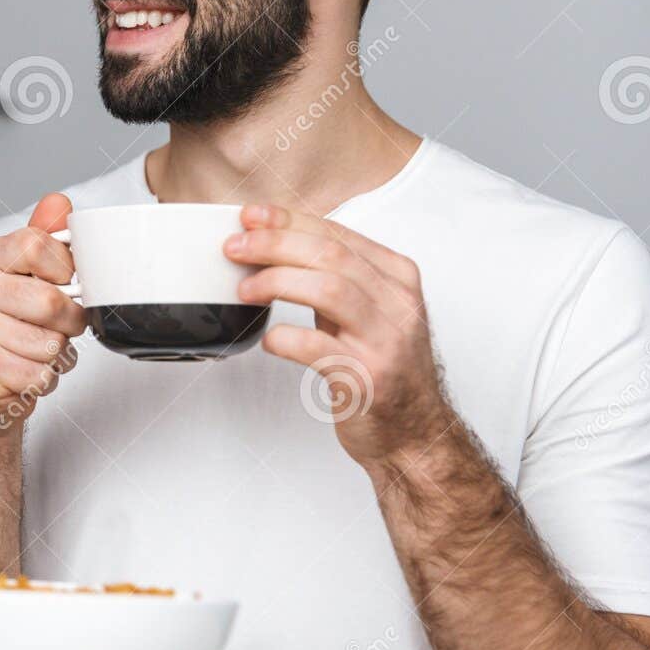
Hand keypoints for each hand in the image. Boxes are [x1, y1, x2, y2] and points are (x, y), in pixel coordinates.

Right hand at [0, 193, 87, 433]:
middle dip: (68, 322)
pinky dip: (43, 380)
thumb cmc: (9, 326)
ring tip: (34, 351)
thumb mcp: (27, 277)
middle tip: (57, 327)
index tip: (63, 283)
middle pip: (50, 301)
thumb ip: (46, 240)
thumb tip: (58, 204)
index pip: (39, 246)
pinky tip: (24, 371)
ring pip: (49, 343)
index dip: (65, 270)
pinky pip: (39, 374)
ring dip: (55, 356)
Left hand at [223, 204, 457, 471]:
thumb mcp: (366, 311)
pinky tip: (269, 339)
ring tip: (245, 289)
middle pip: (330, 255)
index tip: (250, 217)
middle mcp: (398, 304)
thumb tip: (271, 242)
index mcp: (396, 278)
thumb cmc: (382, 367)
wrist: (414, 432)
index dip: (288, 221)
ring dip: (277, 282)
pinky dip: (286, 338)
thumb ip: (332, 276)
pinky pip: (320, 348)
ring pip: (330, 289)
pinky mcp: (369, 379)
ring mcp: (386, 341)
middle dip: (274, 244)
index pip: (337, 234)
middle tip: (235, 247)